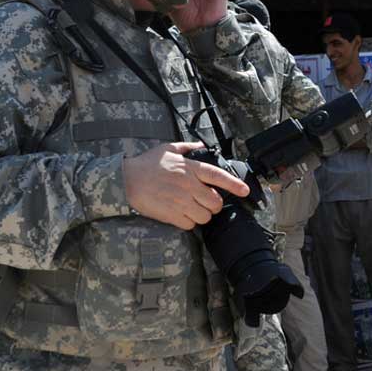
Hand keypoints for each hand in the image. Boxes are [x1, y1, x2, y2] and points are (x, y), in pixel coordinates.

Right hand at [124, 142, 250, 229]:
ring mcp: (181, 201)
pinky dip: (188, 223)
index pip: (218, 176)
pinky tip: (180, 215)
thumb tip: (200, 145)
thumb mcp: (168, 149)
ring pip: (205, 216)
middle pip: (216, 202)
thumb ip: (187, 147)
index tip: (245, 191)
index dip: (235, 184)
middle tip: (205, 203)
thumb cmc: (146, 164)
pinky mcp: (171, 214)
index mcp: (190, 169)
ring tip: (190, 209)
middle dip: (214, 205)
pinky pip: (190, 225)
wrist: (126, 180)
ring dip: (201, 215)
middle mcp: (189, 185)